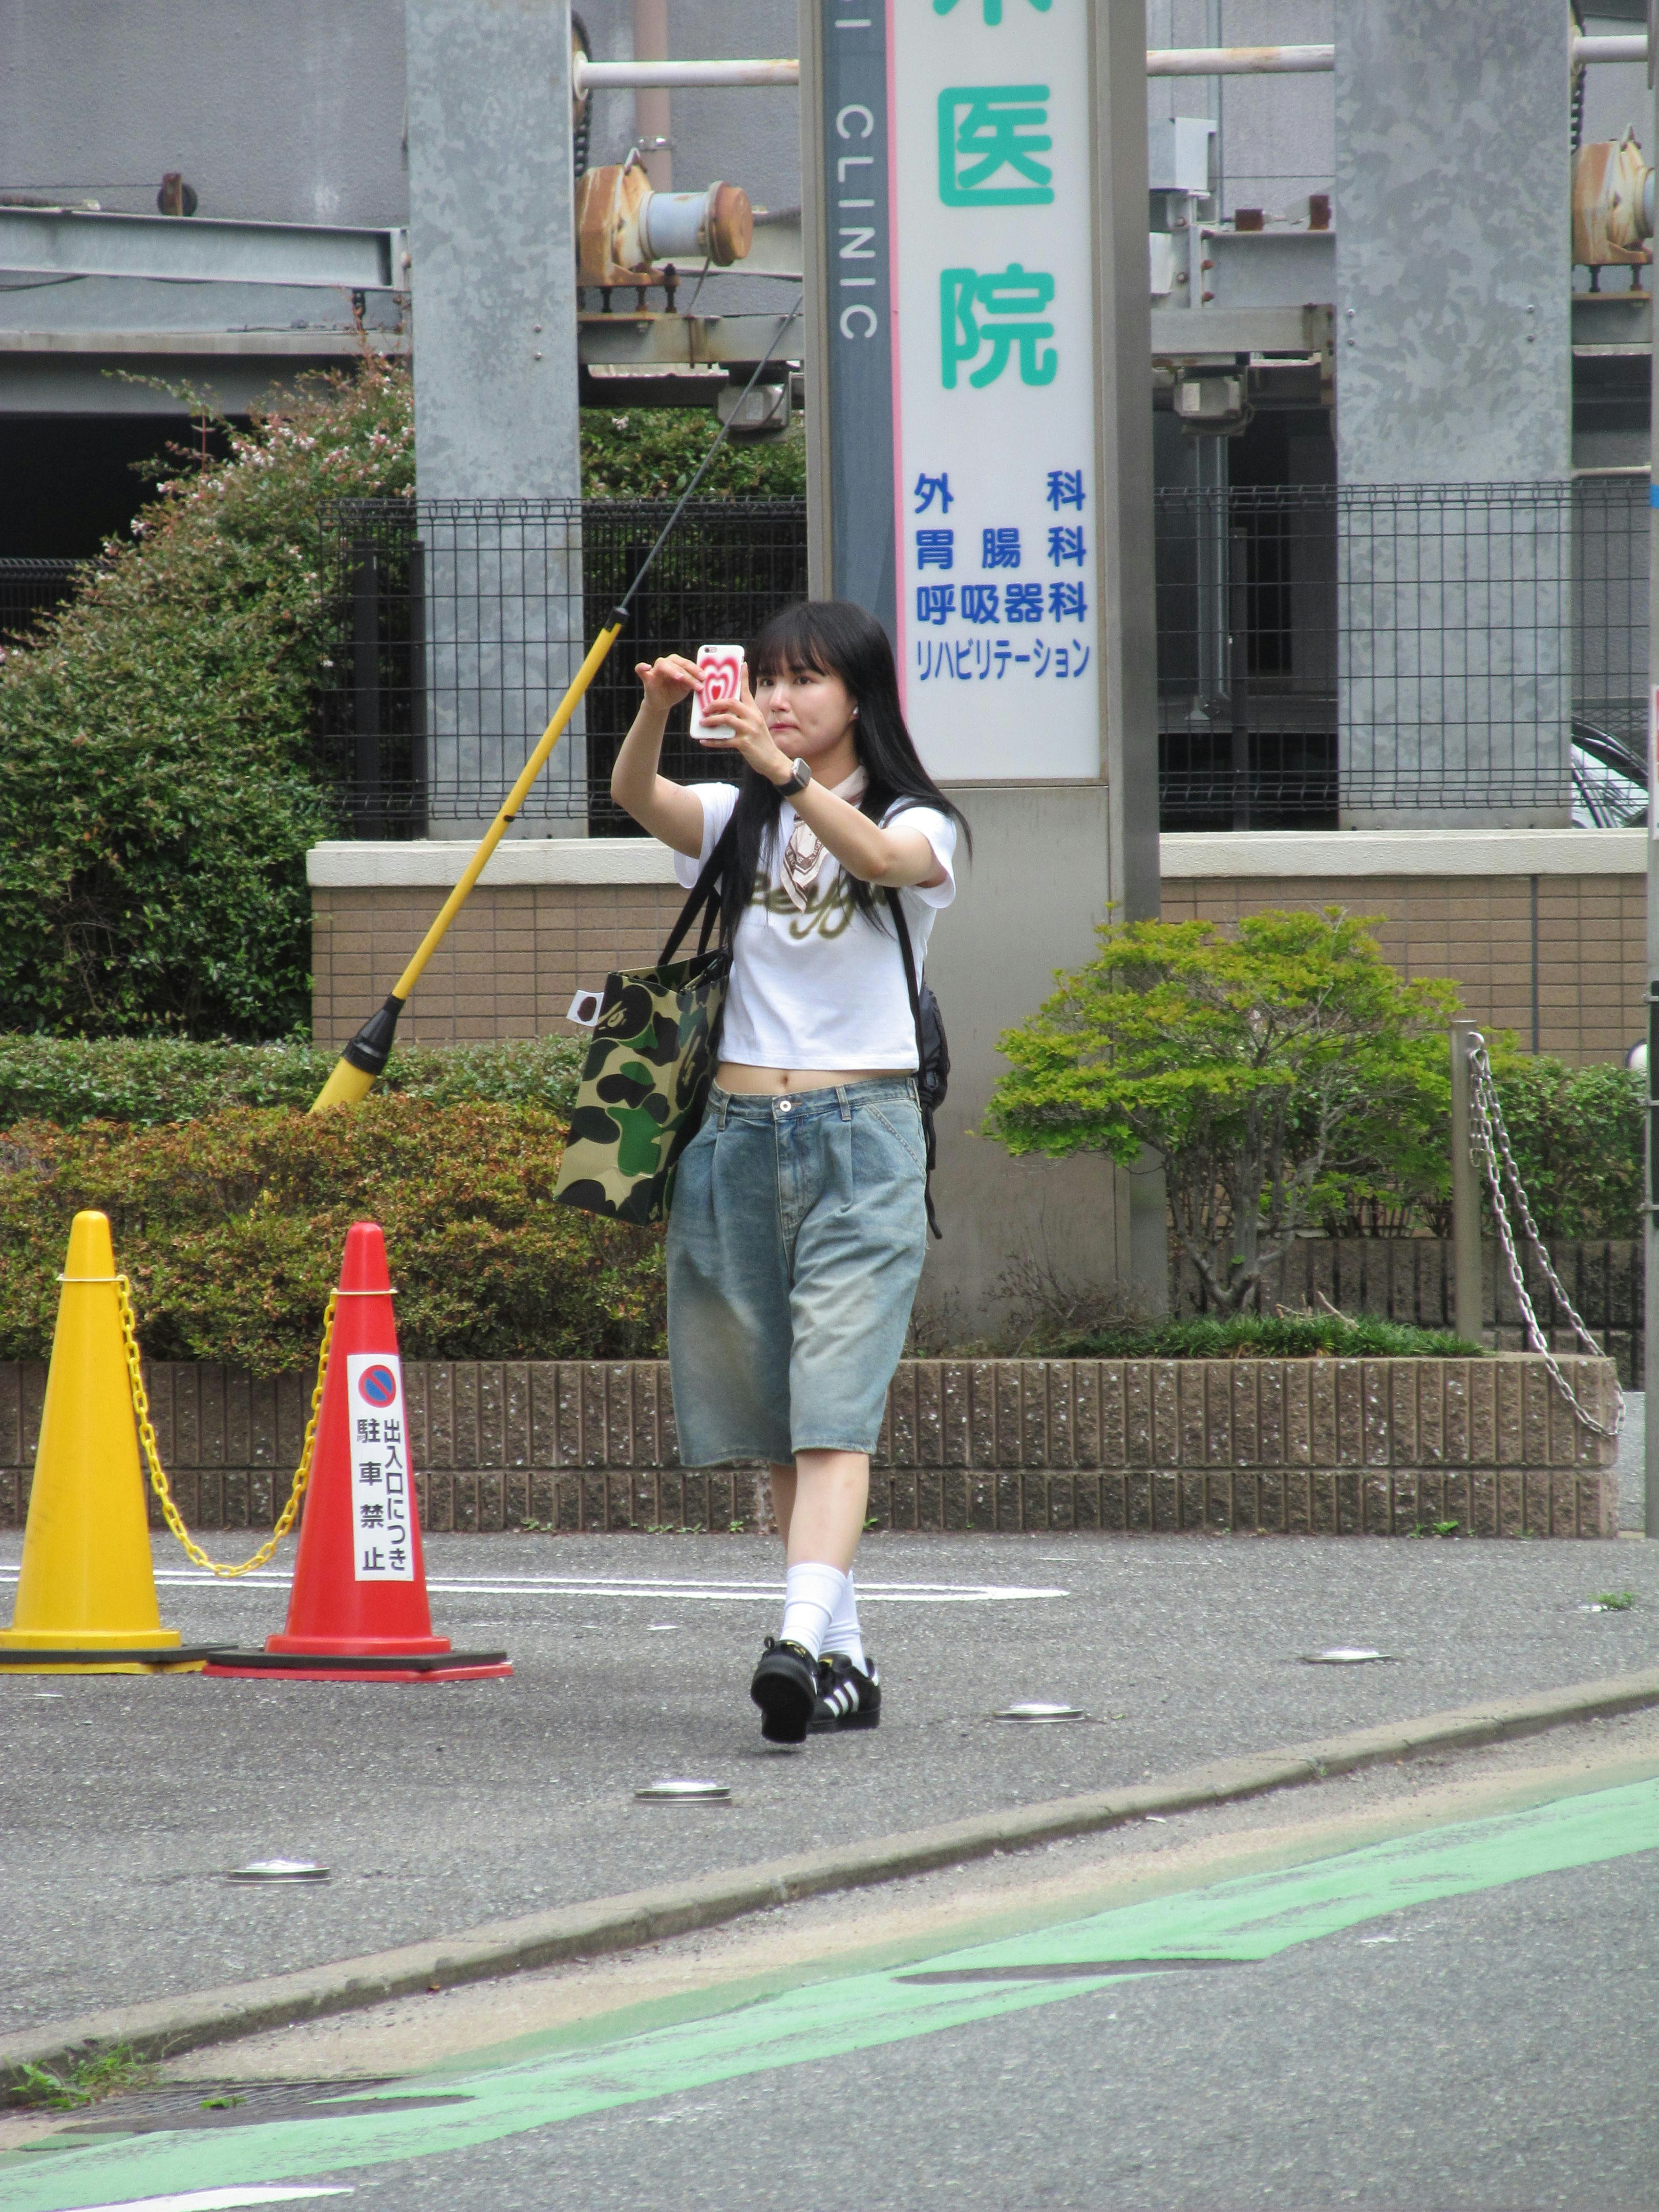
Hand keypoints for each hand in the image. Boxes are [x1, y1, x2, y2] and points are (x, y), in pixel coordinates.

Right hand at [634, 654, 700, 714]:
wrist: (662, 703)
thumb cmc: (674, 692)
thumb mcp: (686, 688)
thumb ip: (693, 681)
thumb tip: (704, 679)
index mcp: (676, 663)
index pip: (686, 663)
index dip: (695, 669)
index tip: (703, 677)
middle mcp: (665, 663)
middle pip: (676, 662)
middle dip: (687, 671)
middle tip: (696, 679)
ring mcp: (655, 670)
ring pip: (663, 665)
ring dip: (673, 670)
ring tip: (680, 678)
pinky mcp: (646, 678)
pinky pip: (640, 669)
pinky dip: (642, 667)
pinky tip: (647, 667)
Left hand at [693, 666, 794, 784]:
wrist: (773, 761)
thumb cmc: (761, 743)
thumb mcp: (756, 725)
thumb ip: (743, 716)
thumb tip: (725, 712)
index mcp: (754, 711)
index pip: (746, 691)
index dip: (743, 677)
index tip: (741, 664)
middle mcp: (753, 718)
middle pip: (731, 703)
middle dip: (715, 703)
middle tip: (705, 708)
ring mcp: (749, 730)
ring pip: (726, 719)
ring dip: (711, 721)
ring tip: (703, 723)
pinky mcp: (745, 744)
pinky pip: (724, 740)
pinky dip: (712, 741)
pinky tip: (704, 741)